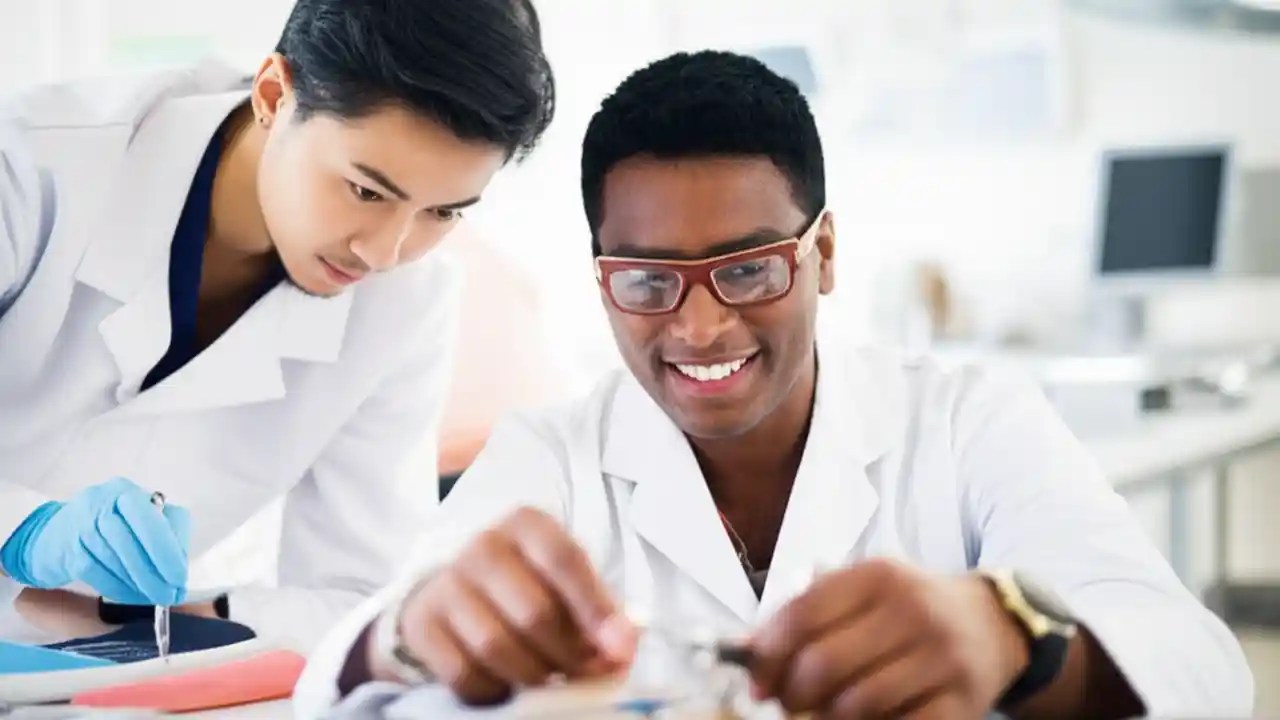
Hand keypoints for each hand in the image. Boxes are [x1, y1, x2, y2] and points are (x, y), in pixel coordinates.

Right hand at [0, 478, 190, 605]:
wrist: (48, 537)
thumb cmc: (104, 529)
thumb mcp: (134, 522)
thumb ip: (162, 534)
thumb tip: (180, 567)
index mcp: (126, 491)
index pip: (155, 518)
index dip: (171, 550)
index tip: (181, 577)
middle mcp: (102, 501)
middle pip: (136, 538)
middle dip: (157, 571)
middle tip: (171, 595)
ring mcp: (80, 523)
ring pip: (117, 558)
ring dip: (140, 584)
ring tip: (156, 598)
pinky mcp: (66, 548)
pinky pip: (97, 572)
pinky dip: (118, 587)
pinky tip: (131, 596)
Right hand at [376, 507, 637, 704]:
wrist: (452, 594)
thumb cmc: (528, 586)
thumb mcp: (566, 584)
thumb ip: (601, 611)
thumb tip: (622, 648)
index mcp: (527, 524)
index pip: (565, 559)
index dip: (596, 609)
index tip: (620, 651)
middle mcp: (484, 545)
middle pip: (534, 612)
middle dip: (569, 655)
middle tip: (585, 674)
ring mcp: (446, 583)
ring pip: (496, 646)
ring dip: (533, 675)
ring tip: (549, 680)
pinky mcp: (421, 623)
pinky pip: (462, 672)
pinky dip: (492, 689)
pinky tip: (507, 684)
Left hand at [748, 559, 1028, 719]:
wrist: (994, 624)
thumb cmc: (910, 609)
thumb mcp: (865, 591)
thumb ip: (809, 611)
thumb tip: (746, 649)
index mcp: (879, 576)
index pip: (804, 613)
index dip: (768, 653)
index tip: (756, 679)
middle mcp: (912, 610)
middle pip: (825, 664)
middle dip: (793, 693)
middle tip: (787, 702)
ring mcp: (941, 657)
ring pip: (856, 704)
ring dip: (827, 718)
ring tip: (824, 712)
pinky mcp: (961, 702)